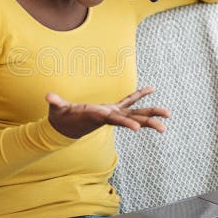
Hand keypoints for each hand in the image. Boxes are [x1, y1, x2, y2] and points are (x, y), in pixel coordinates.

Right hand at [45, 86, 169, 138]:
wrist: (64, 128)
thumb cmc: (61, 118)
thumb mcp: (57, 110)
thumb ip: (55, 103)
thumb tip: (48, 96)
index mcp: (98, 117)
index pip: (114, 121)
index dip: (125, 123)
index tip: (137, 128)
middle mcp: (109, 118)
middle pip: (132, 120)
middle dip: (147, 122)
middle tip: (164, 127)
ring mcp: (112, 114)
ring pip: (135, 114)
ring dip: (152, 113)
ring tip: (169, 113)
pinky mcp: (111, 110)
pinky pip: (128, 102)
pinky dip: (139, 95)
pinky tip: (151, 88)